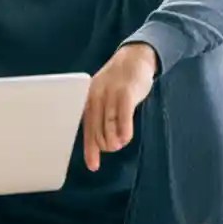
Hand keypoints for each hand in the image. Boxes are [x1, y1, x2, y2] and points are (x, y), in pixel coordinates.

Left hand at [83, 43, 157, 171]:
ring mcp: (110, 94)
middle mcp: (95, 96)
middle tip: (111, 150)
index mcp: (88, 99)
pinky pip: (123, 115)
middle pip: (95, 128)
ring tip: (117, 146)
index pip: (86, 128)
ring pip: (108, 124)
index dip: (89, 149)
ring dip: (112, 140)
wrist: (136, 57)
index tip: (93, 166)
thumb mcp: (106, 98)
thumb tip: (101, 144)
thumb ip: (102, 118)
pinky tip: (125, 140)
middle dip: (102, 145)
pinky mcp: (126, 92)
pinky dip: (124, 130)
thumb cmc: (119, 83)